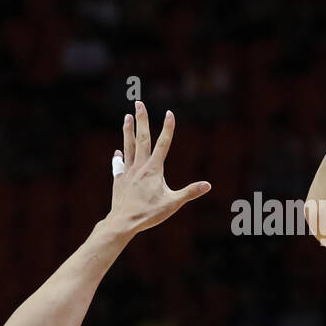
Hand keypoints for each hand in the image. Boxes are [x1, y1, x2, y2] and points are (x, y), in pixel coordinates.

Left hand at [107, 102, 209, 235]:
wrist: (123, 222)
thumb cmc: (149, 214)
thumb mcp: (173, 203)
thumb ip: (190, 192)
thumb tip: (208, 185)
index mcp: (154, 169)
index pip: (163, 144)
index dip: (168, 128)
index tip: (169, 113)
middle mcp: (140, 166)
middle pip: (141, 138)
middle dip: (142, 119)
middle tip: (138, 103)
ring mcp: (128, 172)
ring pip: (128, 147)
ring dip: (128, 131)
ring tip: (127, 117)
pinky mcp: (119, 181)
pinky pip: (119, 166)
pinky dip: (119, 158)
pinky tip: (117, 152)